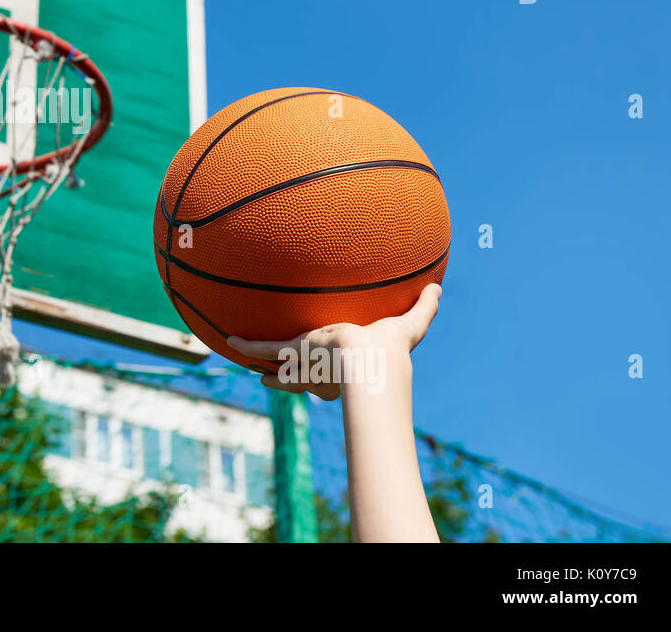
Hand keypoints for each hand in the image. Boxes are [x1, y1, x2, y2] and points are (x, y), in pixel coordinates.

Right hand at [226, 282, 441, 399]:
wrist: (367, 360)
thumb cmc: (389, 347)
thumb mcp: (409, 324)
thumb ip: (423, 308)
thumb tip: (439, 289)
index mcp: (349, 368)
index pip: (336, 374)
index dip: (327, 378)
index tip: (321, 380)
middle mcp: (326, 371)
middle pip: (306, 377)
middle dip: (295, 378)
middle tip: (279, 378)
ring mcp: (307, 364)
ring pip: (282, 368)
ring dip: (268, 369)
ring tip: (254, 369)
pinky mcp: (293, 354)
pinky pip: (264, 349)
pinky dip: (247, 347)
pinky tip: (231, 342)